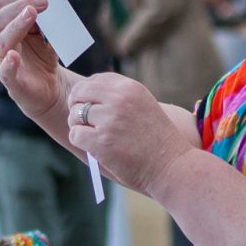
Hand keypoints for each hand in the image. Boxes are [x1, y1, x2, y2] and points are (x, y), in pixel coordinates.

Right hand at [0, 0, 64, 118]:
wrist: (50, 88)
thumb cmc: (43, 56)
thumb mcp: (45, 33)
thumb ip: (43, 20)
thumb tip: (46, 3)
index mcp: (4, 29)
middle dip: (18, 7)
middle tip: (42, 2)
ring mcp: (3, 63)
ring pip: (1, 42)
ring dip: (16, 25)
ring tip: (32, 13)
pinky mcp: (13, 83)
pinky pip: (5, 72)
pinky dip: (8, 64)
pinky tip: (14, 56)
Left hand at [66, 73, 192, 196]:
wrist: (171, 166)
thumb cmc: (156, 140)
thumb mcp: (143, 105)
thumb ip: (120, 96)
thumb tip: (86, 92)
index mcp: (130, 88)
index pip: (94, 79)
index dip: (86, 93)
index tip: (90, 106)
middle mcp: (119, 99)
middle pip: (79, 93)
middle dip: (76, 106)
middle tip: (82, 121)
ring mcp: (110, 120)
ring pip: (74, 115)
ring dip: (78, 126)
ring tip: (92, 136)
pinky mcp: (102, 141)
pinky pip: (75, 135)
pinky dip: (79, 142)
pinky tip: (93, 148)